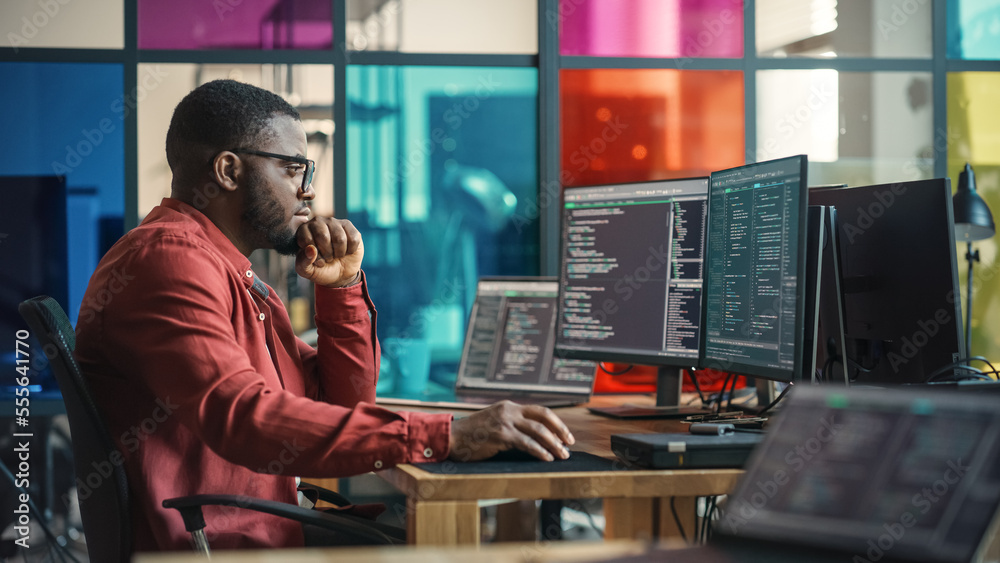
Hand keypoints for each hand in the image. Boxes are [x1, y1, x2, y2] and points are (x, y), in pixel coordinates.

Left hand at [295, 217, 363, 287]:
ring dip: (339, 253)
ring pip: (340, 238)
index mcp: (303, 231)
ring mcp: (333, 222)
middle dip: (327, 253)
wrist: (339, 274)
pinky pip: (353, 239)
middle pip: (323, 236)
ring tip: (336, 254)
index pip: (306, 239)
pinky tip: (346, 250)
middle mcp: (317, 222)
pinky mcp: (348, 225)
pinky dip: (350, 250)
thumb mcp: (306, 271)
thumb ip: (303, 262)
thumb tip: (311, 249)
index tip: (316, 260)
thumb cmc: (320, 269)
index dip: (313, 255)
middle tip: (327, 258)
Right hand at [447, 401, 574, 461]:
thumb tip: (537, 439)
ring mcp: (505, 422)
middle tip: (569, 444)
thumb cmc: (473, 435)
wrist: (452, 437)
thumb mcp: (495, 422)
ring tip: (562, 455)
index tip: (567, 435)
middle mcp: (509, 410)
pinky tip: (546, 458)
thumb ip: (513, 425)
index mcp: (509, 406)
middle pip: (543, 418)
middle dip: (560, 432)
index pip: (541, 411)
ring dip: (553, 444)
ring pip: (538, 431)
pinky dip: (539, 451)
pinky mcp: (501, 435)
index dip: (557, 423)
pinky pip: (526, 443)